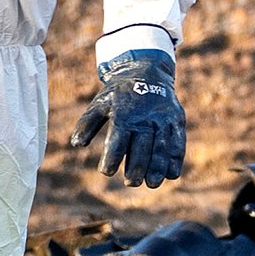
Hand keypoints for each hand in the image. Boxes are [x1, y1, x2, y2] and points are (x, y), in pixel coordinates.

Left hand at [69, 49, 185, 187]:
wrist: (145, 71)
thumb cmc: (119, 94)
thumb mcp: (100, 104)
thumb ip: (87, 123)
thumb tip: (76, 144)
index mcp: (124, 115)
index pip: (117, 142)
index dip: (111, 159)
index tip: (105, 172)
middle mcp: (145, 118)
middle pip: (141, 149)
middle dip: (136, 169)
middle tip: (131, 183)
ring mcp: (163, 120)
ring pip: (161, 149)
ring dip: (157, 169)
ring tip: (151, 184)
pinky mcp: (177, 121)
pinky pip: (178, 143)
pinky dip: (175, 160)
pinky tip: (170, 175)